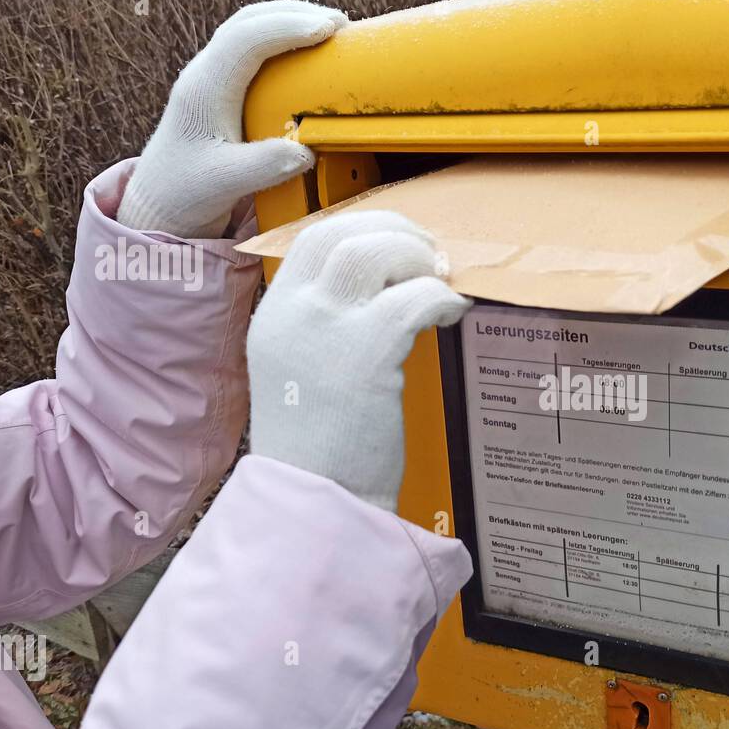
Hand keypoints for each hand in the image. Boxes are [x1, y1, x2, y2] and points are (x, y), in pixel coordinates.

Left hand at [118, 0, 348, 238]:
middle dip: (294, 14)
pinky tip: (304, 51)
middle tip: (339, 22)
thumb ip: (265, 166)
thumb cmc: (186, 192)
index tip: (327, 30)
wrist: (158, 202)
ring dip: (287, 20)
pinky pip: (250, 49)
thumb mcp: (225, 184)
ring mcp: (209, 78)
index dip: (287, 28)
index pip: (246, 40)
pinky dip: (280, 38)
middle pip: (247, 21)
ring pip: (247, 28)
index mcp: (204, 89)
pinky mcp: (217, 89)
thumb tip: (306, 149)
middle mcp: (204, 74)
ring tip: (328, 29)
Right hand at [246, 213, 469, 509]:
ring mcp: (327, 329)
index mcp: (274, 314)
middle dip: (398, 233)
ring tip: (442, 282)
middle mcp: (294, 313)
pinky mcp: (367, 353)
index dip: (363, 227)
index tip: (398, 242)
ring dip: (420, 260)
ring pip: (378, 253)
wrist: (317, 500)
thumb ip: (327, 326)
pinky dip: (442, 297)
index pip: (314, 238)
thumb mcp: (302, 370)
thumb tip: (386, 290)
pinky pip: (416, 298)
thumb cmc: (321, 447)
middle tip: (431, 255)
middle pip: (346, 234)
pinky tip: (454, 313)